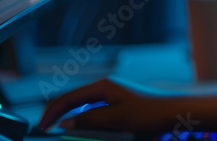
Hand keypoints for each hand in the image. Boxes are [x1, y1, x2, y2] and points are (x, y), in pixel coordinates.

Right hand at [38, 76, 182, 132]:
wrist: (174, 110)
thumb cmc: (150, 111)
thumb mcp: (116, 119)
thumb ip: (89, 119)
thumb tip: (66, 121)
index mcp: (103, 86)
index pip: (69, 98)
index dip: (52, 113)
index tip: (42, 128)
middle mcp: (106, 87)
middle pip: (74, 99)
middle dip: (58, 113)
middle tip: (45, 129)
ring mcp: (113, 94)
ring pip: (84, 105)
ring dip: (71, 116)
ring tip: (60, 128)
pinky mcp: (119, 103)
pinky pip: (95, 110)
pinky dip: (85, 118)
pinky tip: (83, 126)